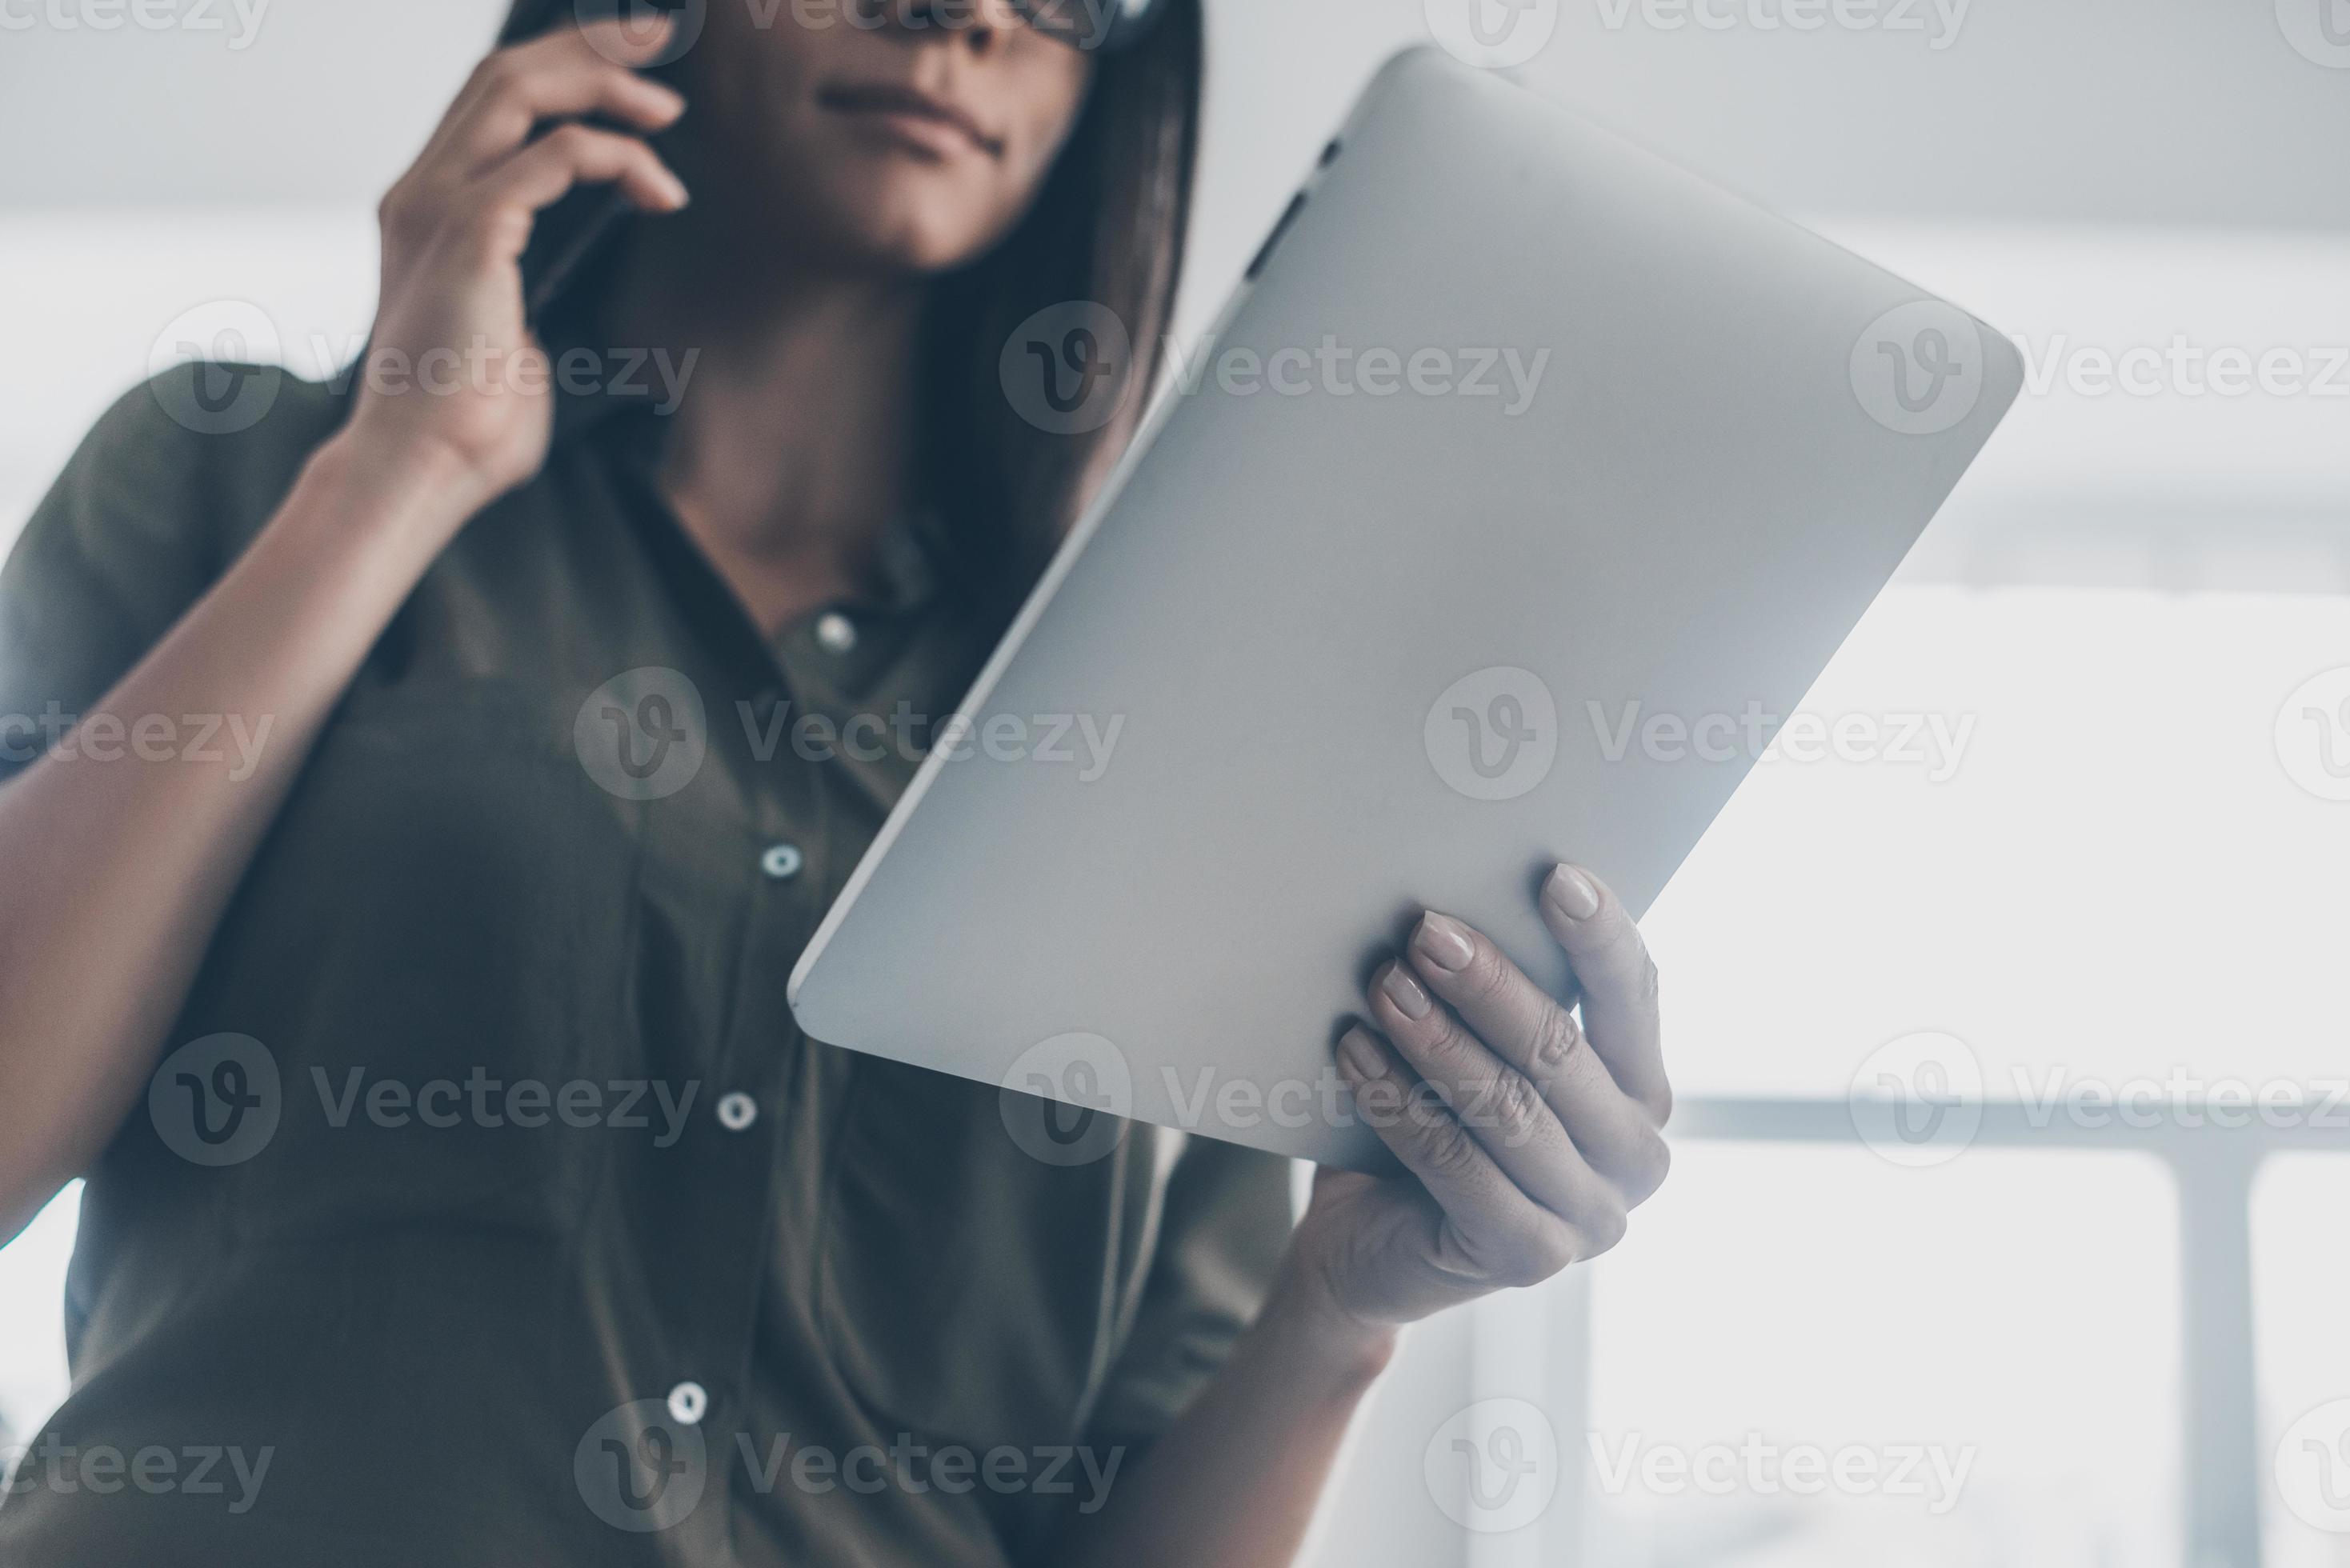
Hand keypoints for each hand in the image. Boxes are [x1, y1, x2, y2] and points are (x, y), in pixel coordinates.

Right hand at [341, 16, 689, 511]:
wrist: (423, 466)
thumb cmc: (471, 422)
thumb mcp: (512, 329)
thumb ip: (536, 280)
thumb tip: (592, 269)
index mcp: (426, 210)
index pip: (488, 100)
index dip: (560, 66)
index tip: (630, 64)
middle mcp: (421, 192)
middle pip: (503, 74)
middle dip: (588, 47)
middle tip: (658, 43)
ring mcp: (438, 206)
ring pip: (520, 92)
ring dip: (604, 87)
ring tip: (667, 112)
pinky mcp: (472, 233)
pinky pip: (556, 157)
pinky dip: (617, 159)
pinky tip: (659, 192)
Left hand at [1283, 863, 1670, 1345]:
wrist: (1367, 1243)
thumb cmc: (1430, 1122)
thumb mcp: (1476, 1054)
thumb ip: (1496, 1000)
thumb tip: (1457, 908)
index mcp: (1641, 1088)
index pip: (1634, 995)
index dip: (1598, 934)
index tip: (1555, 875)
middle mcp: (1636, 1156)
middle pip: (1562, 1050)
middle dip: (1490, 983)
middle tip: (1426, 930)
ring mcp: (1590, 1217)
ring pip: (1508, 1108)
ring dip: (1437, 1040)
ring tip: (1384, 984)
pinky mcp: (1528, 1257)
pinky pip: (1457, 1164)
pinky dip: (1400, 1103)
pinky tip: (1357, 1053)